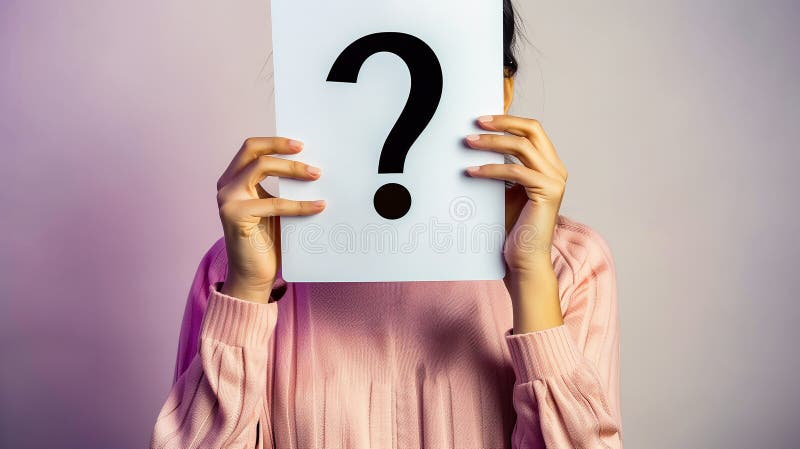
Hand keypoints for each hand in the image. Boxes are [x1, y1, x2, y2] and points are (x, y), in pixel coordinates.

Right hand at [215, 137, 324, 302]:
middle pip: (253, 150)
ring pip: (261, 167)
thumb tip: (312, 168)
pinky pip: (275, 202)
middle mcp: (226, 185)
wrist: (253, 275)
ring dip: (293, 169)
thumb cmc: (267, 241)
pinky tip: (318, 206)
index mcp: (233, 179)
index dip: (275, 142)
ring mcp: (227, 199)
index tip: (300, 144)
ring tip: (316, 175)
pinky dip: (300, 204)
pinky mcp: (235, 215)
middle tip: (307, 152)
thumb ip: (282, 187)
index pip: (251, 148)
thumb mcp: (275, 207)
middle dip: (281, 147)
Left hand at [464, 115, 567, 273]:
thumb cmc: (512, 229)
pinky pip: (515, 171)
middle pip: (532, 129)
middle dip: (502, 122)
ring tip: (468, 142)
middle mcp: (556, 169)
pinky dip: (491, 169)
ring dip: (492, 141)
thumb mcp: (504, 191)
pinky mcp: (547, 192)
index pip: (532, 130)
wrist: (523, 260)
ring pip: (523, 146)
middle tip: (476, 122)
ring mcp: (554, 180)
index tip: (481, 119)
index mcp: (548, 166)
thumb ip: (499, 169)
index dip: (508, 120)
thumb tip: (475, 145)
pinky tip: (471, 171)